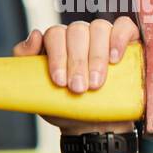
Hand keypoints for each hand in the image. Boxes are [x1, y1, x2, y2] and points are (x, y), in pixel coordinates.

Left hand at [13, 17, 139, 133]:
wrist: (91, 126)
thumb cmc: (63, 105)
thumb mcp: (38, 89)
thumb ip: (26, 61)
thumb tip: (36, 34)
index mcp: (56, 42)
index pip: (54, 35)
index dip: (57, 56)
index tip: (59, 82)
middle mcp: (79, 34)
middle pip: (76, 32)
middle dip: (77, 63)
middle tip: (78, 89)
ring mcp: (102, 35)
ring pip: (98, 28)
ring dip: (96, 57)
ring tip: (96, 84)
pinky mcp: (126, 40)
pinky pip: (124, 26)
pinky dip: (119, 39)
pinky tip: (115, 59)